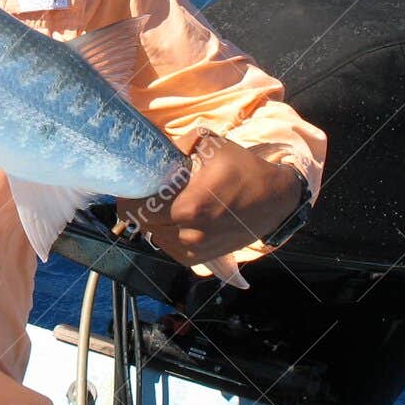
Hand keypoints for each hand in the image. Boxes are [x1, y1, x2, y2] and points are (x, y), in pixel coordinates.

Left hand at [116, 129, 303, 267]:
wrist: (274, 200)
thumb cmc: (243, 170)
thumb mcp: (213, 146)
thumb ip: (181, 144)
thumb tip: (157, 149)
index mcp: (190, 206)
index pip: (138, 207)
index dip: (130, 195)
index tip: (133, 183)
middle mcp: (190, 234)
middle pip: (143, 223)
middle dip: (141, 206)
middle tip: (148, 191)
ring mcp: (194, 251)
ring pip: (154, 236)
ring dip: (153, 221)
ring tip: (164, 204)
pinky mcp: (199, 260)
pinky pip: (169, 248)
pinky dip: (166, 234)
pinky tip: (175, 218)